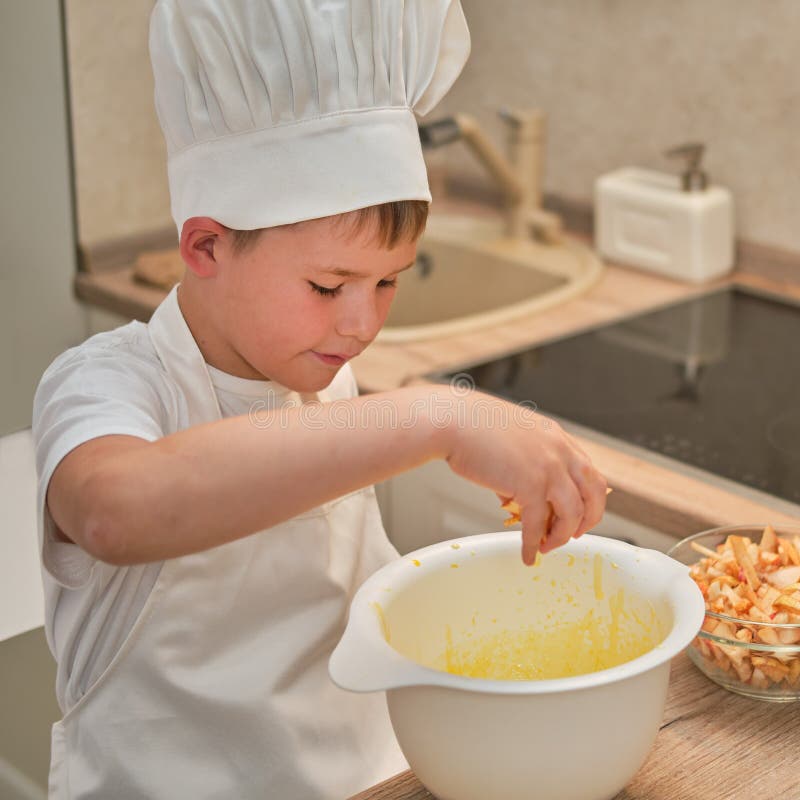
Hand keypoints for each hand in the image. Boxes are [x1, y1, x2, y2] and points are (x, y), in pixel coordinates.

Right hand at [443, 390, 607, 564]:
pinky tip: (527, 555)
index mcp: (556, 437)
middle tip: (573, 535)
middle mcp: (560, 451)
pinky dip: (532, 544)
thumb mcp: (511, 439)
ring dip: (561, 536)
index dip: (588, 498)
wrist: (452, 420)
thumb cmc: (472, 426)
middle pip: (594, 493)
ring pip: (572, 513)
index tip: (580, 514)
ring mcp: (549, 468)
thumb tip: (513, 500)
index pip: (588, 472)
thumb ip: (521, 468)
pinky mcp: (529, 485)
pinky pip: (537, 524)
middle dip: (588, 519)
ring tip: (546, 547)